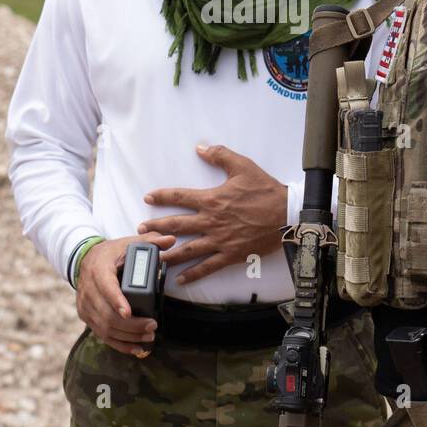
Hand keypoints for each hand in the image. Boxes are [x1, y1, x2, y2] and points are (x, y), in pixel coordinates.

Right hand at [75, 232, 174, 357]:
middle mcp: (88, 289)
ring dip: (128, 336)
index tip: (129, 312)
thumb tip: (171, 240)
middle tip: (152, 326)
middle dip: (131, 324)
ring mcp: (85, 306)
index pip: (105, 287)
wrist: (84, 260)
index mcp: (98, 269)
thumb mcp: (128, 243)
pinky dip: (120, 344)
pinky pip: (102, 336)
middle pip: (107, 314)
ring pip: (105, 328)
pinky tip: (136, 348)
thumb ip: (150, 240)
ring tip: (149, 335)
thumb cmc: (111, 253)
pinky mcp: (87, 317)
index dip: (116, 301)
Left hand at [139, 143, 287, 285]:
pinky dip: (193, 274)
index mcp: (212, 199)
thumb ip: (220, 156)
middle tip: (140, 230)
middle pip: (177, 225)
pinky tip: (180, 279)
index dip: (162, 196)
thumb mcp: (243, 166)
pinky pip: (208, 266)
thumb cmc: (265, 190)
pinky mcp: (230, 254)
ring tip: (153, 256)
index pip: (180, 197)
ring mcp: (220, 240)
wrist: (286, 214)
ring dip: (168, 253)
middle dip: (156, 226)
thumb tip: (200, 148)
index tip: (148, 198)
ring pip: (188, 249)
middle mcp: (211, 221)